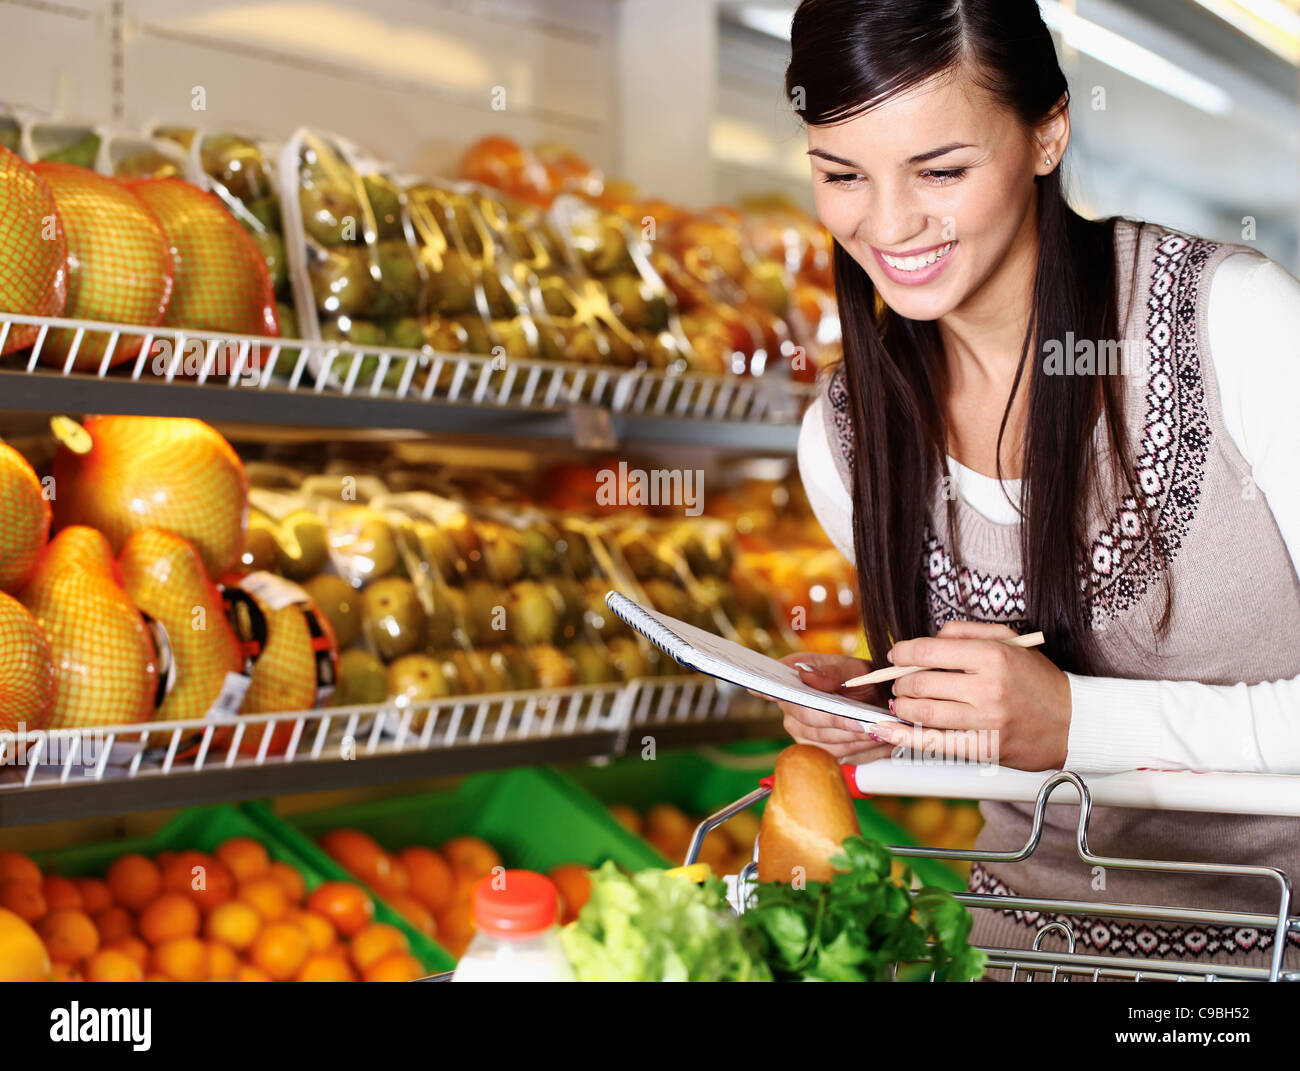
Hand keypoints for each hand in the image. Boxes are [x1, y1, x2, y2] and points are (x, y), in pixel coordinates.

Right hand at [769, 652, 896, 763]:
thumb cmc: (860, 680)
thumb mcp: (853, 669)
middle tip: (867, 723)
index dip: (774, 693)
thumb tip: (806, 674)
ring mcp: (800, 731)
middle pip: (808, 721)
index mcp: (792, 679)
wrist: (876, 700)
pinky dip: (860, 750)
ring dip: (854, 739)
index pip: (780, 689)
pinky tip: (875, 741)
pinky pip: (837, 756)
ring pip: (825, 742)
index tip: (777, 695)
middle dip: (841, 723)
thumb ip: (832, 672)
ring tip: (878, 731)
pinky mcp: (817, 751)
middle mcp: (790, 707)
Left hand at [872, 620, 1071, 770]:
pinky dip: (904, 736)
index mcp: (993, 656)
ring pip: (924, 712)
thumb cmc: (1037, 680)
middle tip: (900, 683)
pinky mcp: (984, 748)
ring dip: (902, 706)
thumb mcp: (1009, 641)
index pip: (928, 651)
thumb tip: (924, 640)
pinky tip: (886, 730)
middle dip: (901, 682)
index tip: (896, 656)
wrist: (1074, 722)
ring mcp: (986, 721)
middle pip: (921, 683)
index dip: (902, 653)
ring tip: (902, 702)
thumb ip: (965, 632)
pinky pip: (934, 743)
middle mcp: (988, 688)